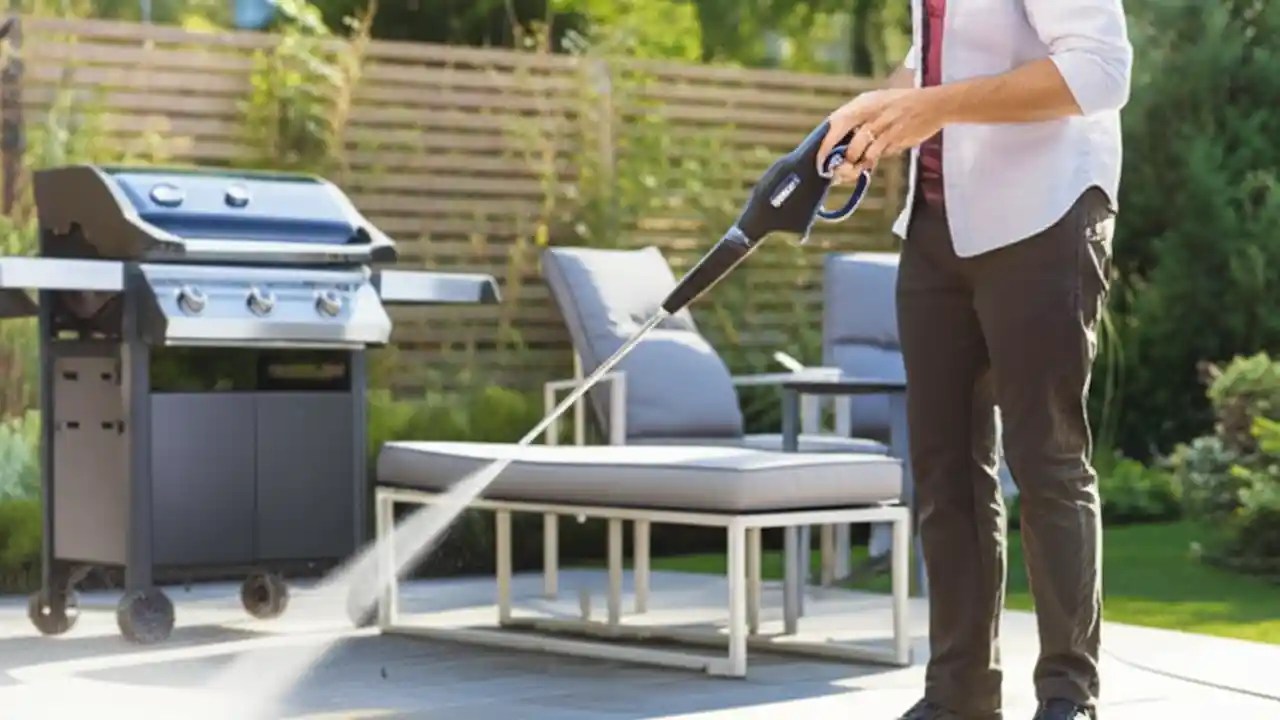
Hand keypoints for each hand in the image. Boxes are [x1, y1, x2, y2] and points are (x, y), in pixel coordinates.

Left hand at [818, 88, 949, 183]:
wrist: (934, 104)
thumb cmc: (903, 106)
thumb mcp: (878, 104)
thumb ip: (860, 120)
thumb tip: (840, 144)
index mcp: (863, 102)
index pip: (835, 122)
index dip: (825, 142)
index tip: (819, 158)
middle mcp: (870, 112)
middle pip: (842, 136)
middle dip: (834, 156)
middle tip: (832, 170)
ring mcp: (882, 125)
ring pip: (858, 150)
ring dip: (855, 162)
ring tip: (857, 166)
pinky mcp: (894, 137)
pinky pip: (876, 155)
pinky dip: (873, 161)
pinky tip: (876, 160)